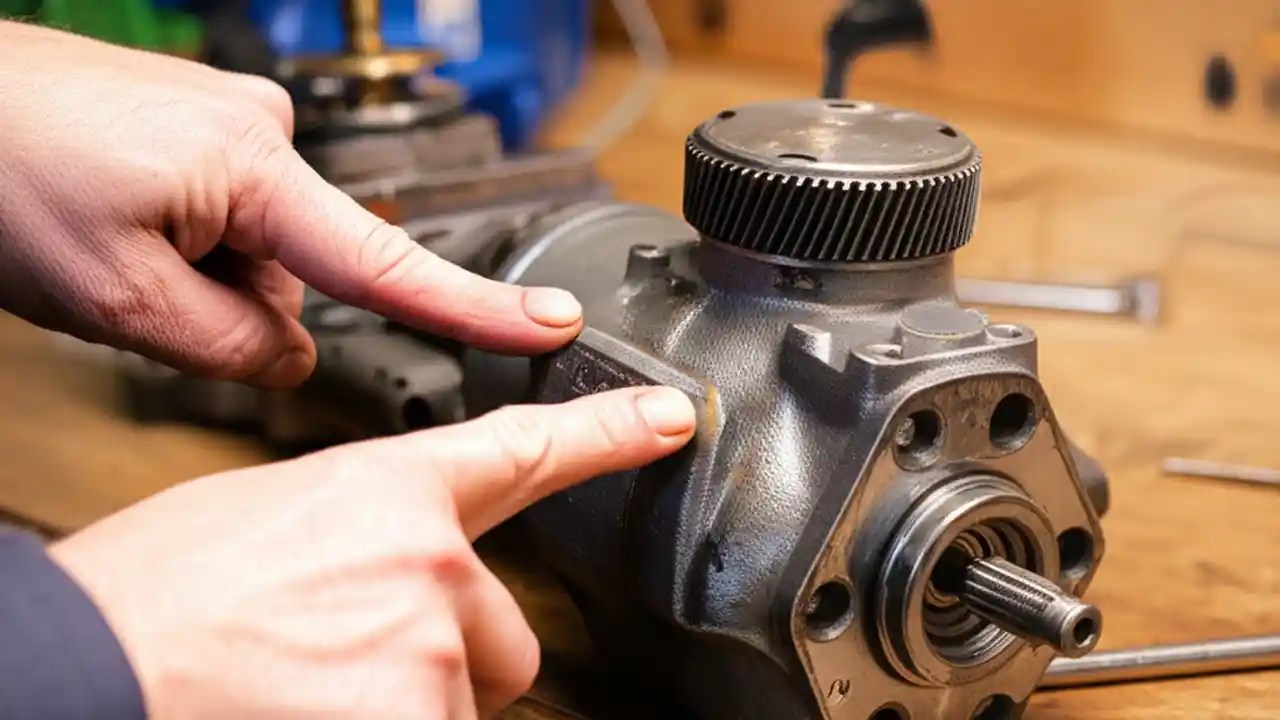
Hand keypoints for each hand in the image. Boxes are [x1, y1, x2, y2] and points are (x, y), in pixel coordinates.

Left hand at [0, 22, 581, 385]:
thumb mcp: (119, 304)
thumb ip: (234, 351)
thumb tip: (292, 356)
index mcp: (256, 169)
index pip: (390, 265)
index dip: (478, 308)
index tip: (553, 323)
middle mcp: (263, 130)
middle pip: (297, 274)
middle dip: (232, 304)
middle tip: (136, 291)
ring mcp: (231, 120)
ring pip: (251, 251)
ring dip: (198, 273)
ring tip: (107, 245)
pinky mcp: (200, 121)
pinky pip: (220, 212)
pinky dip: (179, 239)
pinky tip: (112, 222)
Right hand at [51, 386, 696, 718]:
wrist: (87, 667)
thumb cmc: (154, 598)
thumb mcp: (272, 522)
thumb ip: (363, 539)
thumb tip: (389, 580)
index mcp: (388, 491)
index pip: (527, 451)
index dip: (609, 434)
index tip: (669, 420)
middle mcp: (430, 562)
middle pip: (503, 632)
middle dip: (448, 657)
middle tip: (349, 662)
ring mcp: (430, 647)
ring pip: (466, 698)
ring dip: (410, 704)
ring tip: (309, 688)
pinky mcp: (418, 718)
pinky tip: (314, 712)